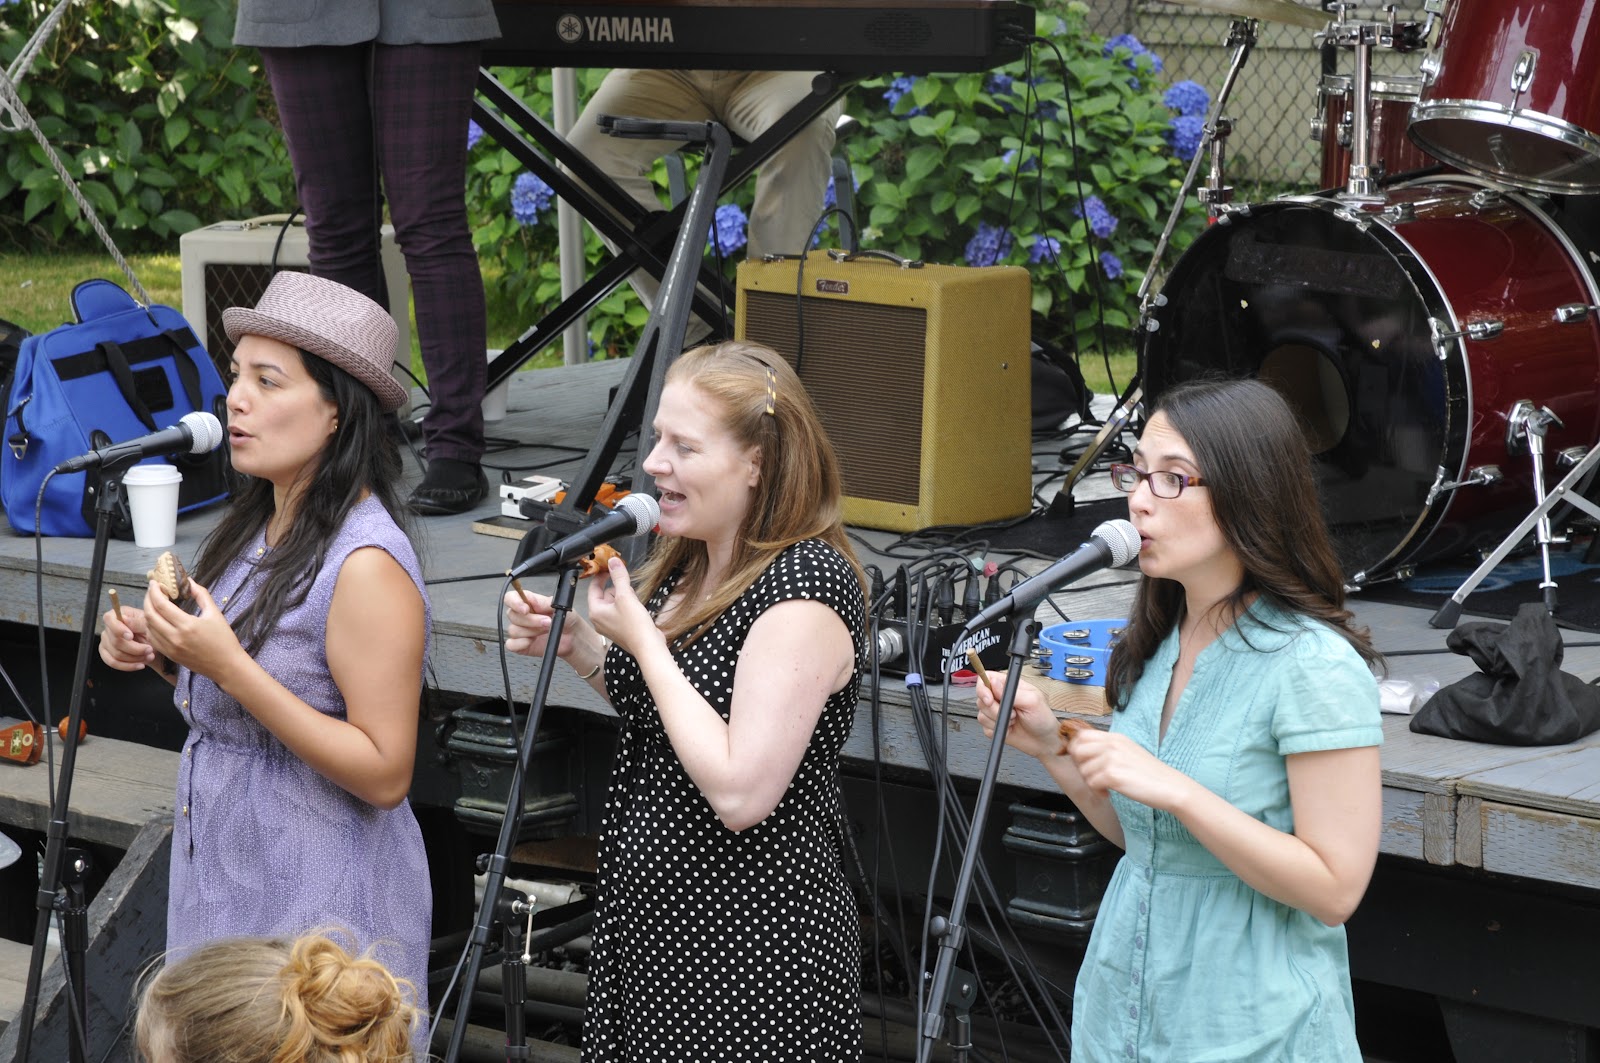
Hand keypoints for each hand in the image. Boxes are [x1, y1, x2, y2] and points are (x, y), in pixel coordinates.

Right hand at [99, 602, 156, 671]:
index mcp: (119, 615)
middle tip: (149, 650)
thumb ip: (138, 622)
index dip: (118, 629)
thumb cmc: (152, 630)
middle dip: (135, 648)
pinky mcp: (107, 654)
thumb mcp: (150, 624)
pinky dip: (128, 666)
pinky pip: (113, 662)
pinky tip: (140, 665)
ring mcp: (106, 641)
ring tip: (149, 656)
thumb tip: (124, 619)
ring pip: (116, 654)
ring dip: (135, 658)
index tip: (130, 637)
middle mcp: (109, 628)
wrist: (155, 644)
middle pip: (115, 641)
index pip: (109, 619)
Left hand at [142, 577, 246, 680]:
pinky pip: (152, 639)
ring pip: (149, 627)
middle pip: (150, 615)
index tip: (155, 582)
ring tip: (154, 603)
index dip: (154, 591)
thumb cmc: (224, 639)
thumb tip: (189, 581)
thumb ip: (201, 595)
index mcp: (187, 625)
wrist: (226, 665)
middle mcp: (175, 637)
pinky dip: (151, 627)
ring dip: (148, 612)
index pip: (161, 604)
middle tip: (152, 590)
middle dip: (148, 599)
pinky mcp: (169, 655)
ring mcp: (170, 648)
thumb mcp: (215, 613)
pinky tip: (157, 620)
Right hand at [503, 586, 586, 659]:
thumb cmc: (566, 619)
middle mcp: (521, 616)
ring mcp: (520, 631)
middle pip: (512, 615)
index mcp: (528, 602)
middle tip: (547, 622)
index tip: (525, 609)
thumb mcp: (559, 606)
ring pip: (513, 630)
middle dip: (531, 620)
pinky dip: (521, 644)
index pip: (510, 598)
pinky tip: (532, 641)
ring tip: (545, 631)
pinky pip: (511, 644)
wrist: (573, 637)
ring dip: (531, 632)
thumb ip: (543, 603)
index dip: (514, 602)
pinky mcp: (520, 645)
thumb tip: (531, 599)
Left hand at [586, 555, 662, 658]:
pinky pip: (621, 610)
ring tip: (633, 598)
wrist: (648, 646)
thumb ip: (619, 577)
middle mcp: (600, 619)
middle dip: (617, 587)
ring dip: (624, 596)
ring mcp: (611, 625)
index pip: (593, 588)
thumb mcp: (626, 596)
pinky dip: (628, 605)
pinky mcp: (621, 628)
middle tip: (626, 583)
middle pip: (605, 595)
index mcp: (596, 611)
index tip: (609, 567)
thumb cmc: (635, 625)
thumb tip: (613, 562)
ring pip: (615, 602)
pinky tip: (637, 606)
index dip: (601, 575)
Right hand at [974, 673, 1061, 759]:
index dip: (983, 688)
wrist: (1043, 741)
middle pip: (981, 698)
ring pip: (981, 714)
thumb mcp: (1032, 701)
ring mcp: (995, 711)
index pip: (986, 678)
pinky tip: (1009, 729)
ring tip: (1013, 720)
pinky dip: (997, 730)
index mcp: (1008, 685)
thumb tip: (995, 683)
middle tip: (1012, 713)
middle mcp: (999, 697)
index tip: (990, 699)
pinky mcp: (993, 725)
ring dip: (998, 720)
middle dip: (995, 709)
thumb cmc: (1043, 718)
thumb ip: (1013, 692)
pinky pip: (985, 728)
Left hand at [1067, 728, 1191, 812]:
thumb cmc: (1150, 773)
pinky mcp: (1112, 774)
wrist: (1170, 786)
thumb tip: (1085, 755)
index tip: (1086, 763)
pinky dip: (1098, 792)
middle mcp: (1112, 744)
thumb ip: (1109, 749)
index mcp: (1116, 737)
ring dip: (1091, 782)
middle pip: (1077, 751)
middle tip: (1094, 777)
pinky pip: (1091, 783)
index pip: (1082, 736)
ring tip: (1105, 787)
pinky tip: (1108, 793)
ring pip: (1083, 770)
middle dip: (1081, 767)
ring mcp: (1112, 758)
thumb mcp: (1128, 752)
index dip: (1078, 750)